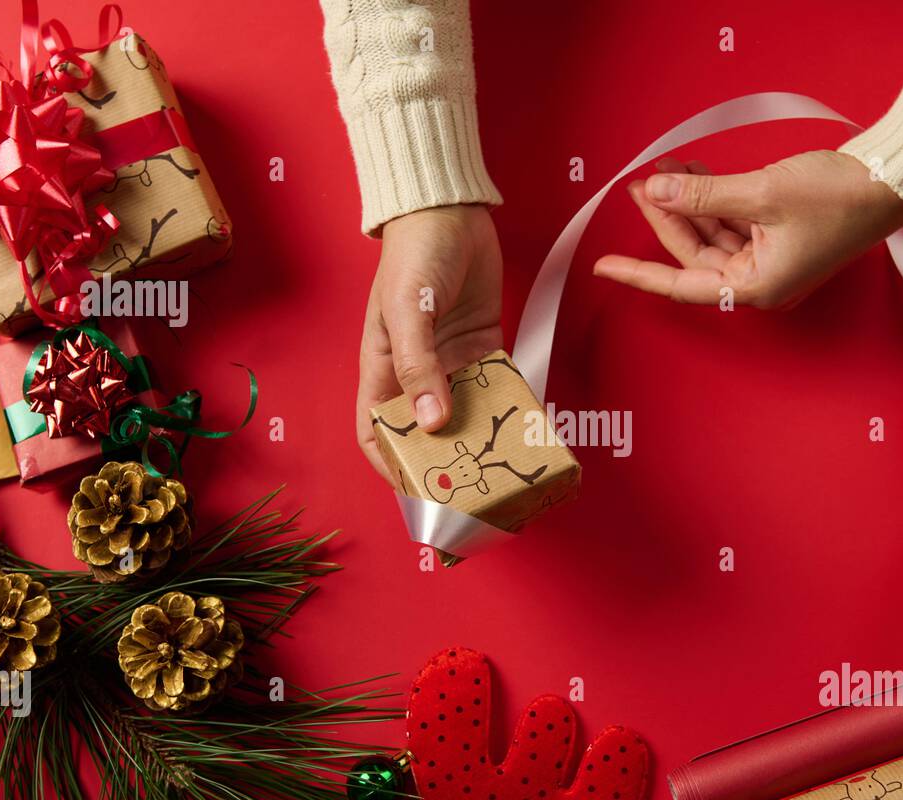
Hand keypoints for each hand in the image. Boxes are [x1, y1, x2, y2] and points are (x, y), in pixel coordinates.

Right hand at [356, 204, 502, 483]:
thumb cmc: (414, 253)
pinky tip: (525, 423)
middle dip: (446, 457)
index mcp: (384, 368)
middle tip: (472, 482)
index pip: (376, 430)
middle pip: (427, 430)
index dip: (390, 462)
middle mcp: (418, 371)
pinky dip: (508, 403)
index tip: (416, 487)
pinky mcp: (484, 344)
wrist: (449, 208)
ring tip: (504, 461)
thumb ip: (418, 366)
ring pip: (465, 412)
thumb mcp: (408, 310)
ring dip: (481, 434)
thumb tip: (433, 421)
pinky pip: (496, 384)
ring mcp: (452, 359)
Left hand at [593, 151, 902, 309]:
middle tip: (641, 182)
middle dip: (667, 215)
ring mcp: (768, 258)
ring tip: (666, 168)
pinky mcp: (777, 236)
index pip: (681, 285)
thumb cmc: (839, 198)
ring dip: (689, 201)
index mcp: (755, 287)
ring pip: (711, 234)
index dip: (639, 274)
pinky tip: (693, 172)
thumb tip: (657, 189)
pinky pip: (732, 222)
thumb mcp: (761, 193)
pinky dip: (713, 199)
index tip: (602, 266)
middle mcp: (759, 279)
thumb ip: (703, 194)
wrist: (892, 183)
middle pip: (694, 252)